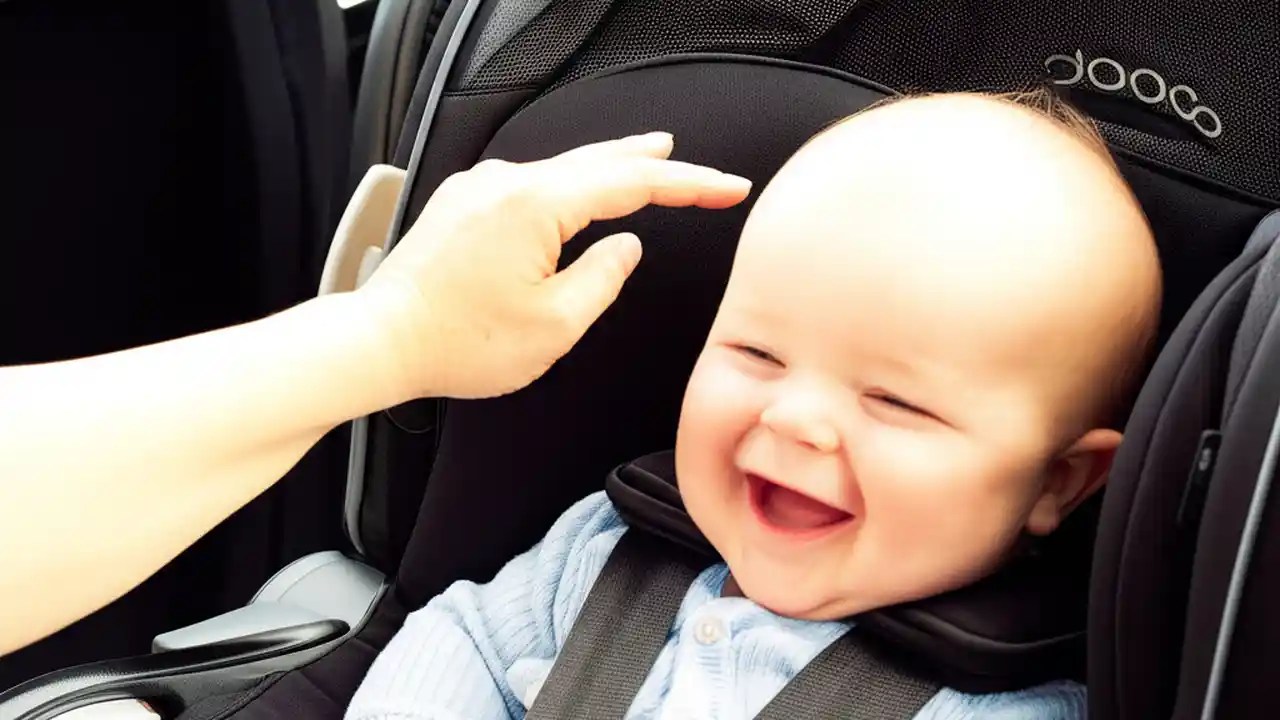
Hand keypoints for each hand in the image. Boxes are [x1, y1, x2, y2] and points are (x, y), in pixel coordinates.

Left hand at [357, 132, 751, 400]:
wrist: (380, 341)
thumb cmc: (459, 342)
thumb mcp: (555, 325)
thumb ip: (603, 279)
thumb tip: (625, 249)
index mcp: (537, 205)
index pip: (633, 182)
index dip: (689, 184)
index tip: (727, 188)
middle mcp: (507, 182)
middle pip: (600, 161)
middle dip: (656, 162)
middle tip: (697, 166)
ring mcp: (480, 188)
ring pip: (564, 167)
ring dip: (612, 166)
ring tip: (650, 156)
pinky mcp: (463, 202)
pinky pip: (531, 181)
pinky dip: (569, 182)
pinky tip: (579, 189)